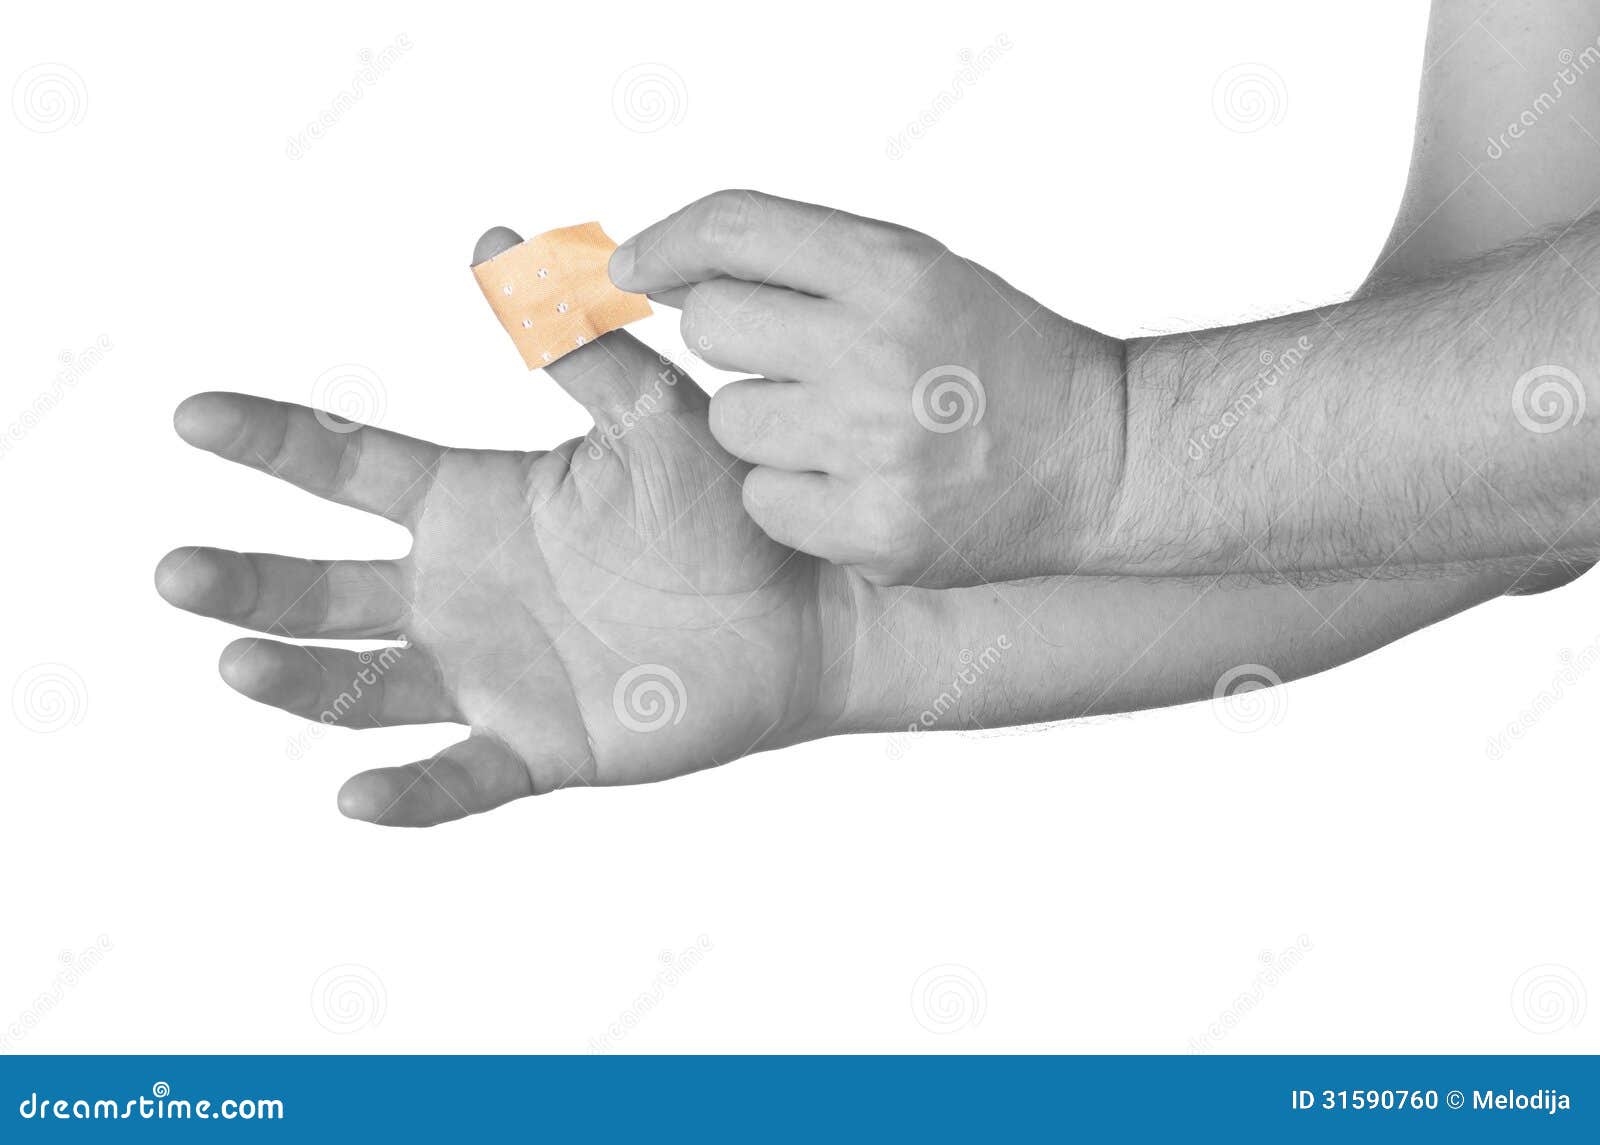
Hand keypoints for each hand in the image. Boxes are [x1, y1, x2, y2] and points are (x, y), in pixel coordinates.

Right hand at [155, 229, 848, 826]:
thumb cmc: (725, 509)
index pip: (349, 467)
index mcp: (475, 503)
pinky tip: (356, 796)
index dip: (273, 441)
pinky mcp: (539, 745)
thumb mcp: (651, 415)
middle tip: (176, 572)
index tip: (193, 415)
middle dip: (248, 582)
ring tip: (237, 662)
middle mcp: (462, 590)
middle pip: (325, 587)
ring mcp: (492, 673)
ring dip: (297, 678)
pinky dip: (408, 792)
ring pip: (366, 684)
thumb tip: (493, 235)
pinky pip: (459, 777)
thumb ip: (575, 343)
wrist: (798, 610)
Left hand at [609, 190, 1128, 587]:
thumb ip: (806, 264)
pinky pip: (762, 502)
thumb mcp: (919, 274)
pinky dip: (793, 497)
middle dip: (732, 341)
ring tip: (845, 431)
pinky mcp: (875, 530)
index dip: (666, 242)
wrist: (1096, 455)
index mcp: (895, 271)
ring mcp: (877, 448)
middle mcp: (881, 351)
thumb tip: (669, 273)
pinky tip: (855, 486)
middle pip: (712, 327)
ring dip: (767, 427)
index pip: (736, 228)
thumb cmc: (992, 357)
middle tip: (794, 363)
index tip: (632, 269)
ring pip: (730, 422)